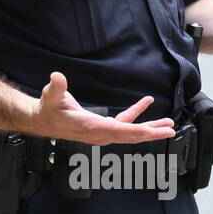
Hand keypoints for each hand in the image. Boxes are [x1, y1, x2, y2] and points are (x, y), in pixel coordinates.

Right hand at [34, 71, 175, 144]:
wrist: (42, 120)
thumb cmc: (48, 109)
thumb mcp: (50, 96)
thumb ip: (55, 87)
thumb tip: (57, 77)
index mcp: (89, 126)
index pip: (117, 131)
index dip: (136, 131)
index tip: (152, 131)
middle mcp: (99, 133)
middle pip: (130, 136)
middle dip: (151, 133)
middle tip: (170, 130)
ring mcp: (102, 132)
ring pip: (130, 132)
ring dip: (149, 128)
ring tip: (168, 124)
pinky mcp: (102, 128)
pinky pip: (123, 124)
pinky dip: (135, 115)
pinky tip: (145, 104)